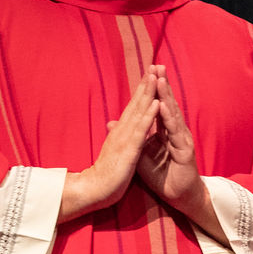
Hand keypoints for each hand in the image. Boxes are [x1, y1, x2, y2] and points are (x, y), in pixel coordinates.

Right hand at [59, 71, 158, 221]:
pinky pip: (142, 130)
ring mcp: (125, 137)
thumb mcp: (115, 149)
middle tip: (155, 65)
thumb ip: (117, 136)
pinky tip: (157, 103)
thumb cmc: (108, 171)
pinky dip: (149, 116)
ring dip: (148, 93)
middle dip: (146, 84)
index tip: (151, 74)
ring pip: (139, 111)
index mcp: (122, 131)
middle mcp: (122, 129)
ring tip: (156, 76)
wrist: (95, 188)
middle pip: (137, 103)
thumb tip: (115, 124)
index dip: (143, 90)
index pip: (134, 106)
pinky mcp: (129, 148)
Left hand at [136, 66, 225, 241]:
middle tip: (157, 66)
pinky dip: (169, 118)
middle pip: (167, 104)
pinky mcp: (185, 150)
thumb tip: (111, 122)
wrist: (178, 195)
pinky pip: (175, 131)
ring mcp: (181, 139)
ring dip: (166, 96)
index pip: (157, 106)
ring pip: (172, 113)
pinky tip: (164, 107)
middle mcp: (174, 131)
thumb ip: (129, 137)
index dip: (152, 90)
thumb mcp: (139, 154)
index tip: (146, 72)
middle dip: (162, 85)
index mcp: (164, 131)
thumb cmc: (162, 175)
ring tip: (160, 80)